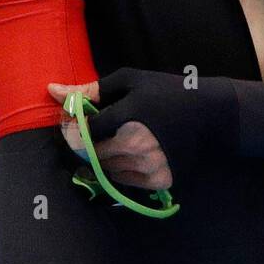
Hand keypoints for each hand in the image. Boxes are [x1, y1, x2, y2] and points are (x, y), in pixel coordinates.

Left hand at [47, 80, 171, 191]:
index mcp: (127, 117)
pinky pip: (124, 182)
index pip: (82, 133)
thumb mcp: (130, 81)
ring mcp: (148, 167)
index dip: (73, 128)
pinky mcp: (159, 181)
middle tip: (98, 130)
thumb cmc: (167, 92)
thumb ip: (91, 90)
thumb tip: (52, 91)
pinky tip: (132, 153)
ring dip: (104, 157)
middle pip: (91, 155)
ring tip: (118, 139)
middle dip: (87, 143)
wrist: (212, 114)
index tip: (76, 121)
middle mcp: (136, 146)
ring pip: (105, 170)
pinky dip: (121, 169)